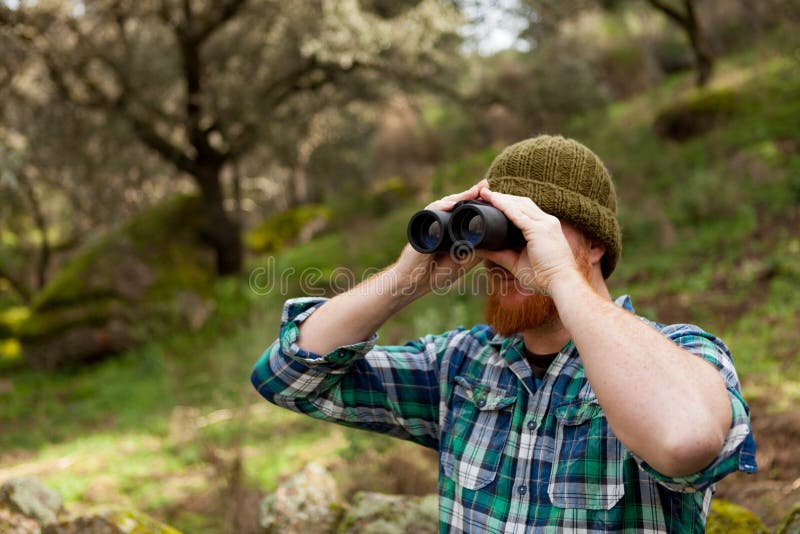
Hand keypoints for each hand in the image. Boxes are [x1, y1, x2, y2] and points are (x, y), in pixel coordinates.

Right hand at [391, 180, 487, 296]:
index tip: (493, 194)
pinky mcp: (420, 226)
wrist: (415, 282)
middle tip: (485, 184)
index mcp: (451, 229)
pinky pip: (430, 212)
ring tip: (474, 191)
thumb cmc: (438, 273)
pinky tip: (451, 205)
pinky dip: (440, 207)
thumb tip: (496, 238)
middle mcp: (441, 222)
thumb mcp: (464, 261)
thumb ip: (477, 250)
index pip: (465, 211)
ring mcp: (430, 223)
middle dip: (471, 193)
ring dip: (459, 197)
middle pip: (456, 203)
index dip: (477, 202)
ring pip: (445, 204)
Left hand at [476, 188, 580, 294]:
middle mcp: (547, 222)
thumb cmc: (542, 277)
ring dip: (501, 198)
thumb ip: (499, 254)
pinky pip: (518, 214)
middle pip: (522, 203)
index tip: (491, 201)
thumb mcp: (516, 263)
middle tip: (484, 194)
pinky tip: (493, 201)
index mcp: (545, 228)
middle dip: (503, 197)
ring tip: (485, 194)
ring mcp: (545, 224)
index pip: (525, 209)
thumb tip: (480, 249)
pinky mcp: (540, 229)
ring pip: (519, 205)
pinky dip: (504, 206)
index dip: (508, 203)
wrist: (561, 284)